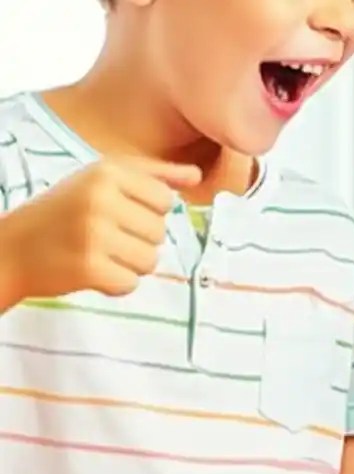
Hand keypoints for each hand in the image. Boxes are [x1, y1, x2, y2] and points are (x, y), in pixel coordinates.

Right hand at [0, 157, 199, 300]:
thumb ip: (152, 175)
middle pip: (159, 231)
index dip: (147, 212)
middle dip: (137, 239)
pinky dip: (115, 283)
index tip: (118, 212)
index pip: (164, 199)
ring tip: (98, 253)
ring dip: (129, 264)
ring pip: (151, 260)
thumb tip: (197, 175)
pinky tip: (92, 270)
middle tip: (100, 236)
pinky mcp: (89, 268)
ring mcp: (94, 234)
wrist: (10, 249)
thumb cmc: (63, 212)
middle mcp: (100, 199)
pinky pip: (131, 283)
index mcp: (106, 172)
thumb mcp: (100, 180)